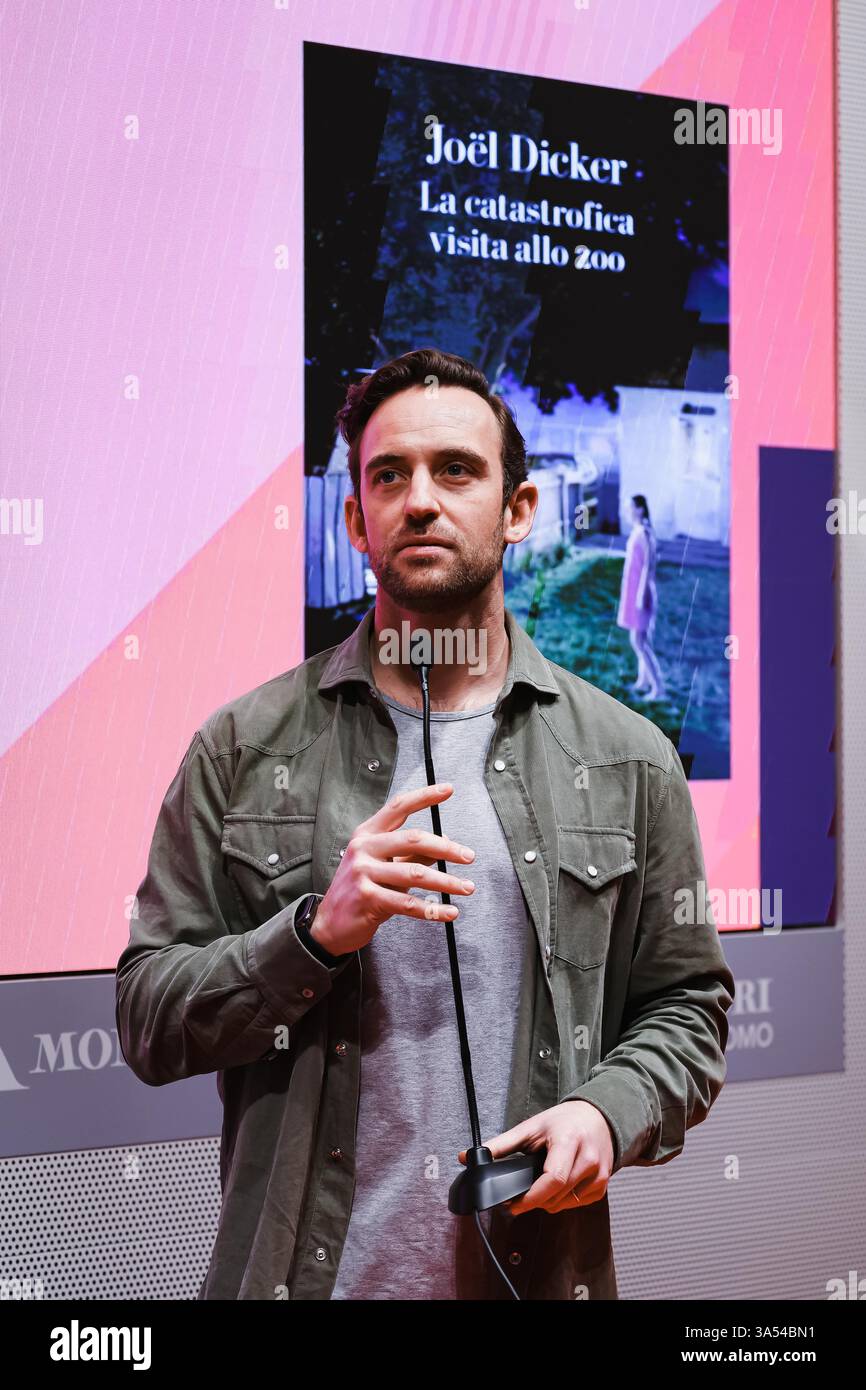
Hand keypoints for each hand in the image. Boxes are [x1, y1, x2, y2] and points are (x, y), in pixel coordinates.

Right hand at [311, 783, 475, 955]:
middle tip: (469, 856)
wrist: (331, 923)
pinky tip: (449, 912)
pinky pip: (408, 903)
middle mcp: (364, 848)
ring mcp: (363, 873)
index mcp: (367, 833)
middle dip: (447, 848)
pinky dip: (432, 909)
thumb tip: (446, 841)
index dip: (424, 796)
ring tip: (467, 887)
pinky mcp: (368, 899)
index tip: (448, 789)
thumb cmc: (362, 889)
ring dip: (447, 882)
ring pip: (415, 874)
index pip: (398, 807)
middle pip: (413, 839)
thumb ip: (412, 853)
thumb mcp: (384, 865)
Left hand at [457, 1100, 614, 1214]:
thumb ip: (501, 1145)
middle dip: (534, 1200)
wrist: (599, 1117)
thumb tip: (467, 1157)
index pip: (553, 1180)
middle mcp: (588, 1159)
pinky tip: (557, 1186)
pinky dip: (563, 1200)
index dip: (531, 1198)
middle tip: (520, 1196)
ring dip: (548, 1202)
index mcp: (569, 1142)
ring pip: (565, 1204)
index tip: (513, 1206)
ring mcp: (599, 1174)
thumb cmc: (564, 1121)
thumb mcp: (531, 1127)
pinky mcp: (602, 1186)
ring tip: (539, 1185)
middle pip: (556, 1196)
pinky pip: (577, 1204)